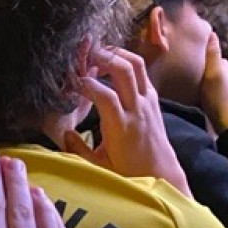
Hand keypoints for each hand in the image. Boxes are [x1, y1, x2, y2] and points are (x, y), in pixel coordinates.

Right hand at [65, 47, 191, 195]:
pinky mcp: (153, 99)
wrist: (162, 173)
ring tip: (99, 54)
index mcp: (121, 128)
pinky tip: (112, 65)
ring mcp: (148, 102)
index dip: (86, 84)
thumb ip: (79, 150)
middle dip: (103, 57)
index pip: (105, 96)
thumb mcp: (99, 167)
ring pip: (137, 65)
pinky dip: (127, 62)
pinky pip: (142, 72)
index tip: (72, 83)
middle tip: (85, 54)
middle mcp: (137, 110)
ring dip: (118, 54)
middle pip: (124, 70)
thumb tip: (65, 133)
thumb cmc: (129, 173)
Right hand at [198, 33, 227, 132]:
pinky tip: (197, 94)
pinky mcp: (223, 103)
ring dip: (204, 78)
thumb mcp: (214, 73)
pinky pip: (212, 91)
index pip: (215, 56)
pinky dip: (206, 89)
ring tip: (190, 80)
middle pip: (215, 68)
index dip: (205, 53)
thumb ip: (213, 55)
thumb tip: (213, 32)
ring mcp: (227, 91)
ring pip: (214, 79)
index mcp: (227, 68)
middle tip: (188, 66)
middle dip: (205, 66)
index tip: (192, 52)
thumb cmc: (219, 98)